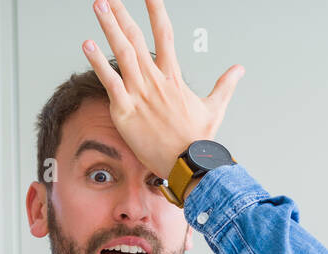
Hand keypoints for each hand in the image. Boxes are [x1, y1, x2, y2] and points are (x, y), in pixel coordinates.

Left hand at [82, 0, 243, 180]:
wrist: (188, 164)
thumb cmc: (198, 139)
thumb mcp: (215, 108)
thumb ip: (225, 85)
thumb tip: (240, 69)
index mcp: (173, 77)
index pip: (164, 34)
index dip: (156, 11)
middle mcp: (155, 80)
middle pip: (136, 38)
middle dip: (122, 15)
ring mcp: (139, 94)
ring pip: (122, 52)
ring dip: (109, 27)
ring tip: (99, 5)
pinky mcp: (126, 110)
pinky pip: (109, 81)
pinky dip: (97, 62)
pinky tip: (87, 44)